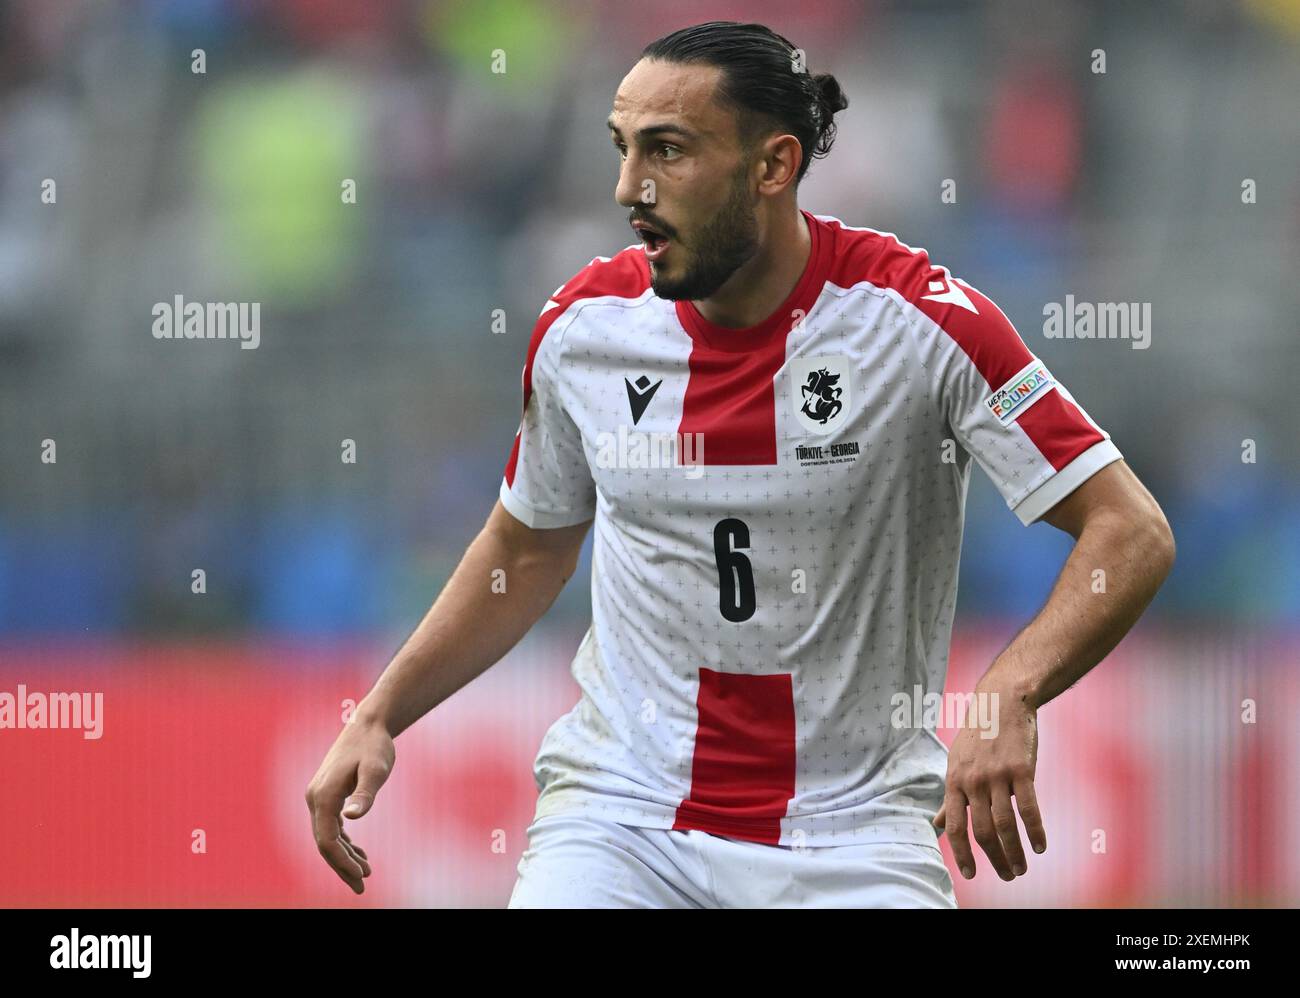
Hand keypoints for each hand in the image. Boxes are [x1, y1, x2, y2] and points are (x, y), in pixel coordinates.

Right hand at [305, 714, 394, 892]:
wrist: (368, 724)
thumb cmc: (374, 746)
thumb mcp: (376, 769)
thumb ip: (365, 793)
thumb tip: (350, 817)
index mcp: (323, 797)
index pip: (326, 841)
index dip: (341, 863)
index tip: (362, 877)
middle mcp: (315, 798)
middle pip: (324, 843)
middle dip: (342, 866)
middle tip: (363, 886)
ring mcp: (319, 797)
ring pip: (327, 836)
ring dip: (344, 856)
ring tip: (366, 872)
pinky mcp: (327, 794)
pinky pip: (331, 826)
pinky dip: (344, 842)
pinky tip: (359, 852)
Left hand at [932, 686, 1045, 880]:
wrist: (1001, 702)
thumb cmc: (978, 736)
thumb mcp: (956, 764)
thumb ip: (951, 798)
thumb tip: (937, 824)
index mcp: (954, 782)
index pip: (955, 827)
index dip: (961, 854)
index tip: (970, 874)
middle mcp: (973, 781)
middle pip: (982, 831)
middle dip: (994, 859)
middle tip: (1008, 875)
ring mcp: (996, 776)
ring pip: (1005, 825)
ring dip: (1014, 852)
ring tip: (1021, 869)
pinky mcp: (1020, 770)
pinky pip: (1028, 808)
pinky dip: (1035, 831)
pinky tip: (1040, 846)